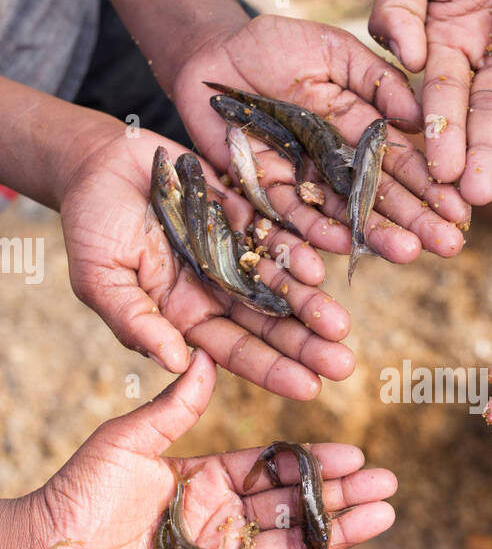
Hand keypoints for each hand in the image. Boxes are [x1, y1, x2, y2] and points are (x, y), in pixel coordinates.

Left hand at [15, 351, 398, 548]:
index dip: (315, 463)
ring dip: (337, 535)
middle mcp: (220, 520)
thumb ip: (173, 409)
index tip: (357, 455)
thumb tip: (202, 354)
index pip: (273, 468)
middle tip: (389, 489)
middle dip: (342, 498)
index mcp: (206, 479)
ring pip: (289, 548)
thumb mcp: (127, 441)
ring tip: (383, 521)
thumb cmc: (76, 494)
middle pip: (293, 508)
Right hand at [61, 123, 354, 394]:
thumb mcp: (100, 279)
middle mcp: (216, 289)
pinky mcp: (246, 212)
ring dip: (312, 303)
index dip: (271, 369)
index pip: (234, 350)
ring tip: (341, 324)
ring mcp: (234, 251)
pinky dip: (300, 248)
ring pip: (281, 283)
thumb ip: (137, 322)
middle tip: (344, 365)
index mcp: (183, 314)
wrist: (96, 160)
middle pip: (268, 323)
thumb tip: (177, 364)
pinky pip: (279, 233)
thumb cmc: (89, 223)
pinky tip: (322, 265)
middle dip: (305, 344)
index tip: (308, 388)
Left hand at [172, 15, 468, 262]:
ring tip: (407, 254)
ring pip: (342, 214)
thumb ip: (376, 80)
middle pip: (379, 197)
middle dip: (415, 222)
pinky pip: (289, 216)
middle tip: (448, 246)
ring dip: (374, 236)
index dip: (431, 186)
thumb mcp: (334, 50)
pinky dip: (312, 233)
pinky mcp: (263, 190)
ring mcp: (303, 181)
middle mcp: (337, 164)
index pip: (402, 163)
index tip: (461, 208)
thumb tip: (419, 116)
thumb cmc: (275, 44)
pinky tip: (340, 246)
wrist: (211, 56)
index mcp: (362, 131)